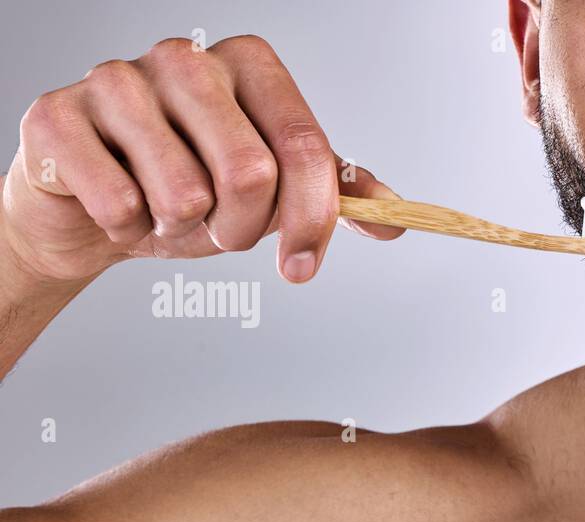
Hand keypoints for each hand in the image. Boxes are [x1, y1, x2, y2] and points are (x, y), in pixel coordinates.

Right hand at [0, 34, 401, 285]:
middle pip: (250, 174)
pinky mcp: (57, 115)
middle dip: (241, 229)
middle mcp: (185, 59)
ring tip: (164, 210)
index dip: (313, 219)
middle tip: (219, 228)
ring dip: (182, 230)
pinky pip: (119, 204)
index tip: (302, 265)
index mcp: (249, 65)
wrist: (96, 209)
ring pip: (184, 194)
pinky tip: (116, 204)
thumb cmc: (192, 189)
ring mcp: (115, 79)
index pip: (305, 147)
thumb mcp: (273, 194)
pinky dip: (125, 228)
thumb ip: (333, 197)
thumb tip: (393, 218)